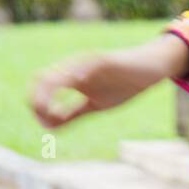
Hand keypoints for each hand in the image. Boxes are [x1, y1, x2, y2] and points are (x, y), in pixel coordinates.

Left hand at [28, 40, 180, 128]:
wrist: (151, 68)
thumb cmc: (124, 85)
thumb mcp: (95, 105)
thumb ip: (73, 114)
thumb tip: (50, 128)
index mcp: (71, 80)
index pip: (41, 89)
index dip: (37, 108)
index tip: (47, 125)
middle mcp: (75, 69)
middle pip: (42, 80)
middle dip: (38, 103)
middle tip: (49, 120)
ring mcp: (89, 64)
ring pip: (59, 74)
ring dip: (50, 94)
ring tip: (53, 111)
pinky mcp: (105, 60)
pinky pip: (86, 65)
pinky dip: (76, 74)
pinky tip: (76, 84)